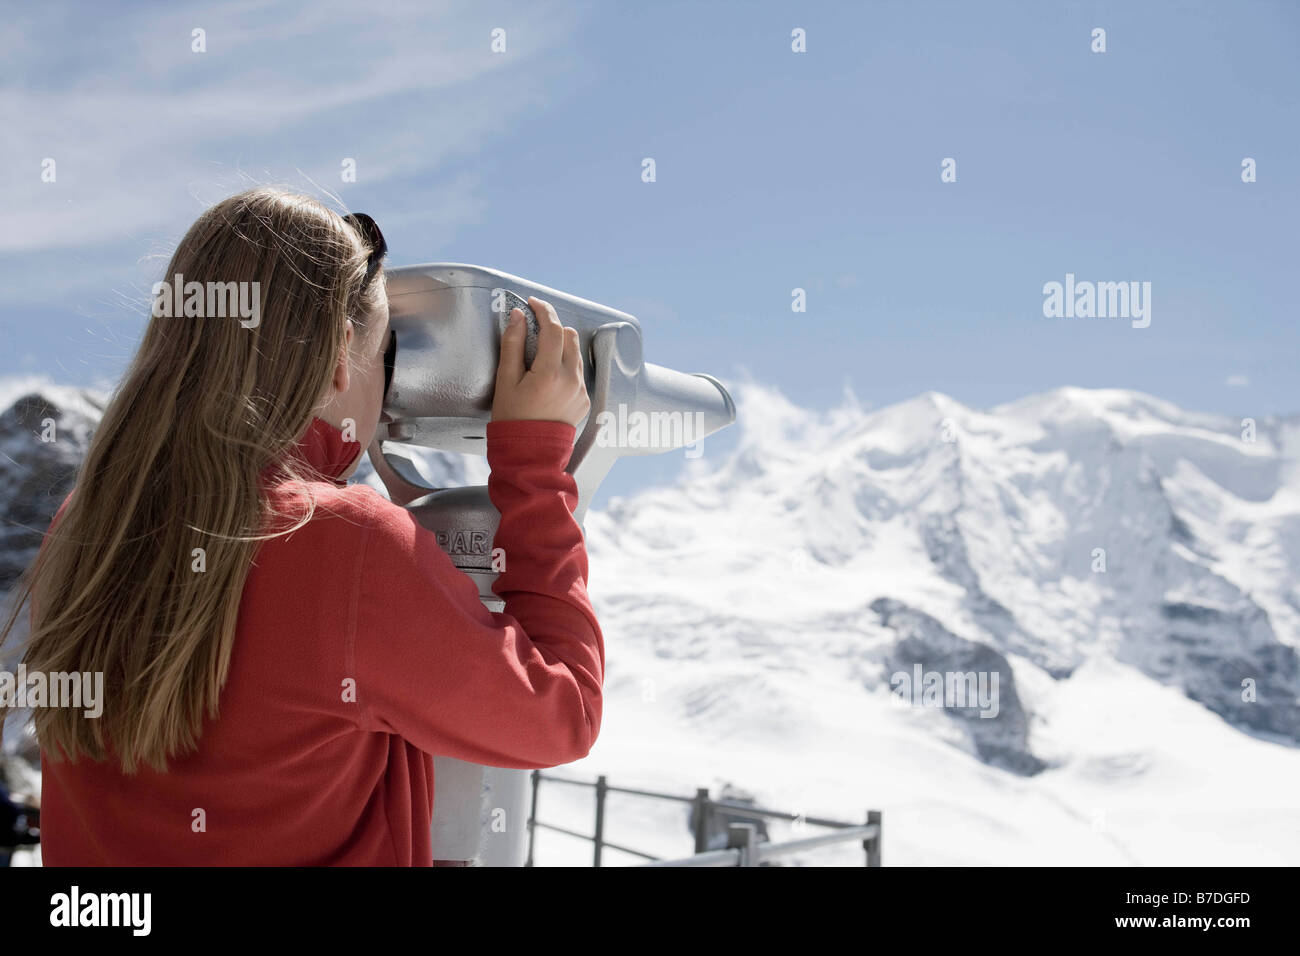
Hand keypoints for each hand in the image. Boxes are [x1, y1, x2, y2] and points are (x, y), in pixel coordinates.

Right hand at [491, 296, 589, 427]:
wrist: (529, 453)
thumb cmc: (512, 418)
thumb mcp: (505, 380)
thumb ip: (512, 344)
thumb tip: (518, 316)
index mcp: (550, 374)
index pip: (554, 329)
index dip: (544, 311)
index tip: (533, 303)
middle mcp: (571, 380)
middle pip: (569, 336)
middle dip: (553, 328)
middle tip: (534, 330)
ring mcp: (581, 391)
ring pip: (576, 353)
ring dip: (560, 346)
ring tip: (539, 356)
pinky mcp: (585, 400)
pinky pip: (578, 372)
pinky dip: (565, 366)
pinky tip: (548, 377)